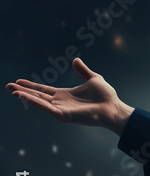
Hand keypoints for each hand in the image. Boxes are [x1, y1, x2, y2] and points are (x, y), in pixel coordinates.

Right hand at [6, 58, 134, 134]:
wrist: (113, 107)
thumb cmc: (106, 96)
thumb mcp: (94, 79)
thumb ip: (83, 71)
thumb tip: (76, 60)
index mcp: (65, 94)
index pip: (43, 89)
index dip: (31, 85)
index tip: (18, 80)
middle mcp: (60, 102)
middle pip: (37, 95)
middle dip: (23, 91)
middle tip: (7, 86)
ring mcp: (61, 109)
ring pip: (39, 102)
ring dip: (25, 97)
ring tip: (13, 92)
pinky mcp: (63, 115)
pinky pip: (46, 108)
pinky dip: (35, 103)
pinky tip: (24, 97)